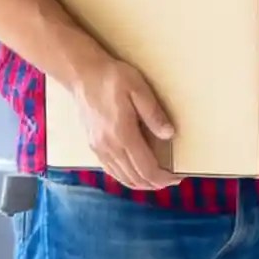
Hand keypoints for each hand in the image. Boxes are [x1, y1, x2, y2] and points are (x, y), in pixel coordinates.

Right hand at [73, 57, 180, 190]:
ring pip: (122, 177)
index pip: (146, 168)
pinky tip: (134, 174)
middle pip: (135, 178)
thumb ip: (154, 113)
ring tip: (156, 180)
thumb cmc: (111, 78)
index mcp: (123, 134)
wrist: (81, 74)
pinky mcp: (93, 146)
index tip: (177, 178)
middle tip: (171, 180)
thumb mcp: (138, 88)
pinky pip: (111, 171)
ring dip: (141, 183)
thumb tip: (169, 134)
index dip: (163, 178)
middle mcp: (109, 147)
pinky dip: (125, 178)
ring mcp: (99, 148)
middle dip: (155, 183)